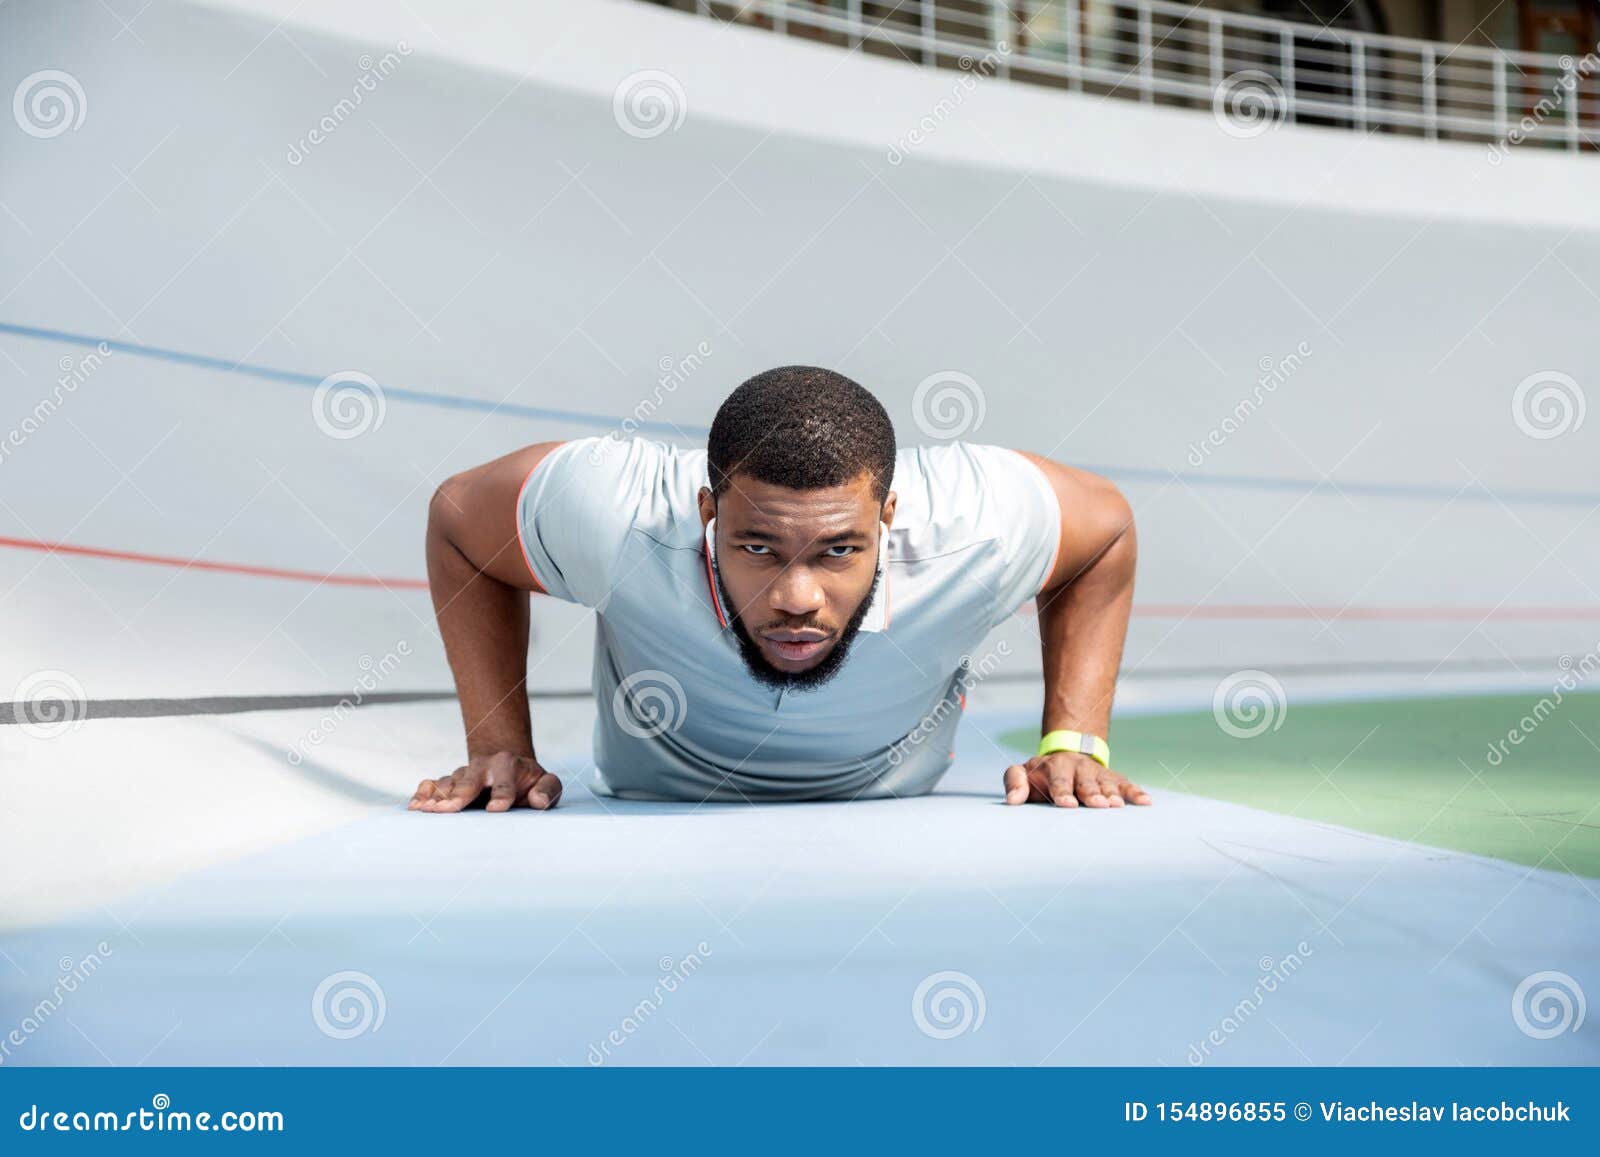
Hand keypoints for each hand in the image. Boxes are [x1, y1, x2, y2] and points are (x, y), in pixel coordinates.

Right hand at [409, 752, 562, 812]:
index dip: (501, 794)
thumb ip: (548, 790)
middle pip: (469, 781)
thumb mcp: (546, 781)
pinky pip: (432, 784)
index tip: (495, 809)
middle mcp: (482, 768)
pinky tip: (414, 805)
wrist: (506, 762)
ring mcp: (463, 774)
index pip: (505, 782)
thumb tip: (538, 800)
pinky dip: (422, 793)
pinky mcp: (449, 782)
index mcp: (509, 766)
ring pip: (448, 783)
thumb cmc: (528, 780)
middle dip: (459, 795)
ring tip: (425, 810)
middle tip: (447, 809)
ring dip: (436, 796)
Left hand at [1002, 750, 1150, 807]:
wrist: (1066, 754)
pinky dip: (1136, 792)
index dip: (1062, 792)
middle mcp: (1078, 769)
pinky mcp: (1113, 779)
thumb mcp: (1023, 773)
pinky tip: (1145, 802)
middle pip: (1085, 782)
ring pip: (1106, 784)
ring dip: (1112, 794)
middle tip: (1097, 805)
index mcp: (1055, 768)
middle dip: (1091, 793)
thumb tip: (1011, 801)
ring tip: (1117, 806)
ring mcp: (1097, 774)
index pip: (1058, 780)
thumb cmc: (1041, 775)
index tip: (1066, 804)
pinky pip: (1126, 785)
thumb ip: (1015, 782)